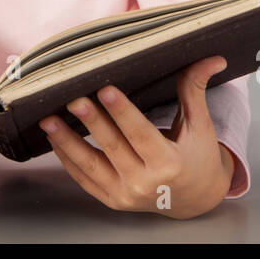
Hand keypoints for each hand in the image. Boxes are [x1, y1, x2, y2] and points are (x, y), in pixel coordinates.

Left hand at [37, 56, 233, 219]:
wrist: (194, 199)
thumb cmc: (197, 158)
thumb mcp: (200, 126)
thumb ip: (195, 91)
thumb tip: (212, 58)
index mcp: (170, 164)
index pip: (141, 134)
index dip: (122, 112)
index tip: (105, 90)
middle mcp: (145, 184)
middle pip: (112, 147)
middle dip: (91, 121)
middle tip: (72, 99)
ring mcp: (125, 195)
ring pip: (90, 166)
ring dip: (67, 141)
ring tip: (48, 120)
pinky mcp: (111, 200)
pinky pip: (83, 179)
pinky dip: (67, 158)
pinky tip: (54, 138)